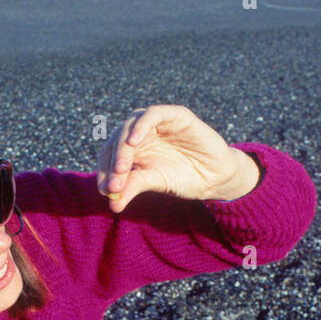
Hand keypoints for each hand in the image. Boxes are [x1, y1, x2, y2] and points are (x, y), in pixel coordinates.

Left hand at [95, 104, 257, 212]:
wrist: (216, 177)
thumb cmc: (184, 178)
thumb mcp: (154, 182)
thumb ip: (132, 187)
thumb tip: (111, 204)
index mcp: (132, 147)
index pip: (109, 155)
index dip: (104, 172)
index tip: (106, 193)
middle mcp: (141, 132)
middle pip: (116, 142)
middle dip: (112, 165)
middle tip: (113, 187)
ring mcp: (157, 122)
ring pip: (129, 127)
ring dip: (122, 148)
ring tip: (121, 169)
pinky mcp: (175, 115)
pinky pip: (152, 114)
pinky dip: (141, 125)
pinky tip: (133, 142)